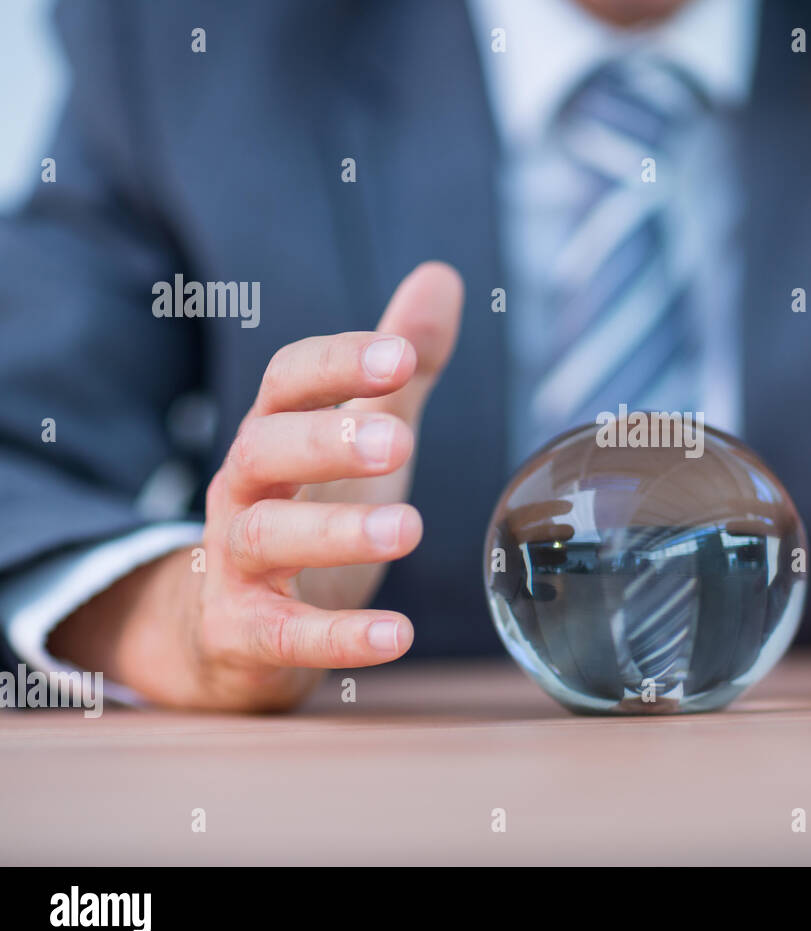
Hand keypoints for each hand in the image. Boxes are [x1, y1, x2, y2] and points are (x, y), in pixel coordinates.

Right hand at [50, 263, 461, 709]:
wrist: (229, 629)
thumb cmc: (307, 510)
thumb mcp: (358, 434)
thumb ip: (399, 368)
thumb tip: (443, 275)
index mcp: (275, 433)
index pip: (288, 380)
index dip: (338, 363)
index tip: (400, 355)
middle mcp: (243, 490)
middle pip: (266, 449)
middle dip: (329, 440)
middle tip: (400, 439)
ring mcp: (233, 564)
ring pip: (265, 537)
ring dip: (337, 533)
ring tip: (408, 528)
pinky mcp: (241, 634)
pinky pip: (281, 636)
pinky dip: (336, 637)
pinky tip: (399, 637)